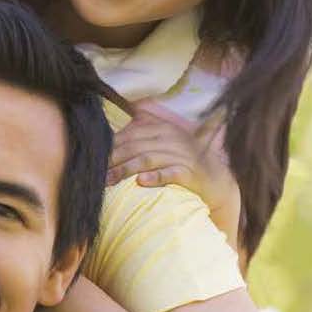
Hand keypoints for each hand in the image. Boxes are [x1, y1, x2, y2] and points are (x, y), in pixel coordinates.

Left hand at [108, 104, 240, 247]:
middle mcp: (172, 139)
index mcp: (164, 129)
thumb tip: (116, 135)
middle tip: (96, 172)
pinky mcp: (190, 173)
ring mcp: (182, 155)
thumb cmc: (183, 163)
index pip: (132, 133)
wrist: (216, 180)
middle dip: (113, 159)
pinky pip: (170, 173)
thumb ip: (145, 137)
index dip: (112, 145)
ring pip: (148, 159)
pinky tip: (142, 182)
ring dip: (126, 169)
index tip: (95, 158)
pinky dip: (156, 177)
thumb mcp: (165, 145)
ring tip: (109, 180)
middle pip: (136, 146)